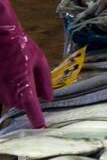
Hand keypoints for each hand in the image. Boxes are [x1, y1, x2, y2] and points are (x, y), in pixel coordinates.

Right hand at [0, 0, 52, 129]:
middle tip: (30, 83)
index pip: (30, 104)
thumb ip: (44, 80)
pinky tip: (10, 76)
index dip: (36, 117)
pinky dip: (7, 91)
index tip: (41, 126)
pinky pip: (1, 95)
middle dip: (27, 100)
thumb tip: (48, 98)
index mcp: (23, 80)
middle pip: (20, 104)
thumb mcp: (39, 59)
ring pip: (8, 101)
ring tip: (17, 76)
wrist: (1, 33)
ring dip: (16, 95)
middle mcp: (8, 86)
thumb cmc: (21, 45)